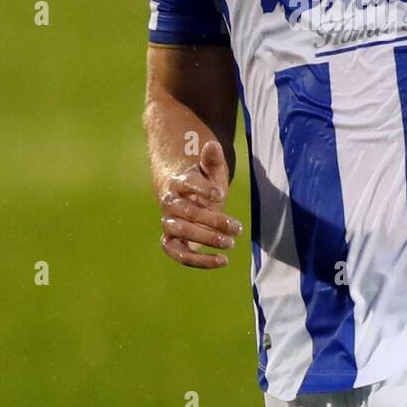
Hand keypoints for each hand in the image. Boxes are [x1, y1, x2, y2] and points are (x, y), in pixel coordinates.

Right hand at [159, 139, 242, 268]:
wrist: (187, 203)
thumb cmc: (204, 187)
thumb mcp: (211, 172)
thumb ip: (212, 160)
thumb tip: (213, 144)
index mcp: (179, 183)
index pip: (187, 183)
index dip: (202, 189)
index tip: (220, 195)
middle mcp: (170, 203)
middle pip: (188, 212)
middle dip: (214, 220)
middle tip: (238, 228)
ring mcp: (168, 224)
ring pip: (183, 232)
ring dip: (207, 239)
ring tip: (231, 243)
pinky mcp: (170, 243)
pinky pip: (179, 254)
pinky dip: (199, 261)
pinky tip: (222, 261)